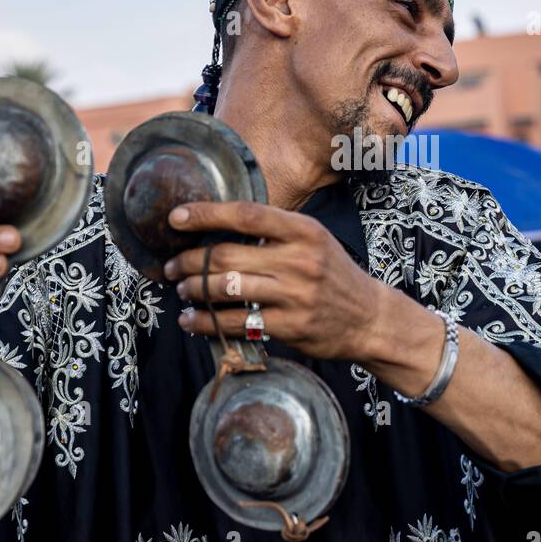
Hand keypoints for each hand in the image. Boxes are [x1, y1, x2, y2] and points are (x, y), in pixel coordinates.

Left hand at [163, 200, 385, 361]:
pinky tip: (191, 321)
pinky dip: (206, 323)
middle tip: (171, 266)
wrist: (370, 318)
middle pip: (226, 256)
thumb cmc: (333, 274)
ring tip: (182, 291)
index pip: (245, 215)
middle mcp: (299, 260)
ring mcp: (295, 295)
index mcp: (303, 230)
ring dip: (193, 290)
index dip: (205, 214)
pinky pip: (236, 323)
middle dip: (188, 261)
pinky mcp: (290, 327)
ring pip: (226, 289)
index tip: (175, 218)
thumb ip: (273, 232)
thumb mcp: (313, 240)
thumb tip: (216, 227)